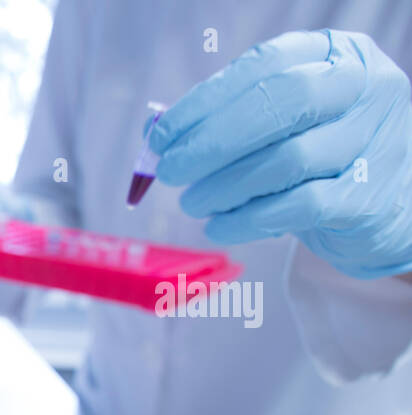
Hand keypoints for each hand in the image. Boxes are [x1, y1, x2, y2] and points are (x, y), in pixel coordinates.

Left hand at [150, 30, 411, 278]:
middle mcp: (365, 88)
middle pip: (280, 103)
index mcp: (337, 56)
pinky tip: (219, 227)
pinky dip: (247, 219)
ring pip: (287, 159)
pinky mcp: (369, 197)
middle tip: (170, 172)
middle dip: (213, 141)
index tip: (162, 136)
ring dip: (224, 186)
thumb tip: (156, 134)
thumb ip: (228, 118)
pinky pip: (297, 207)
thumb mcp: (284, 122)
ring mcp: (375, 140)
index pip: (264, 66)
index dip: (204, 102)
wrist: (389, 202)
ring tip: (193, 203)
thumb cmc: (321, 154)